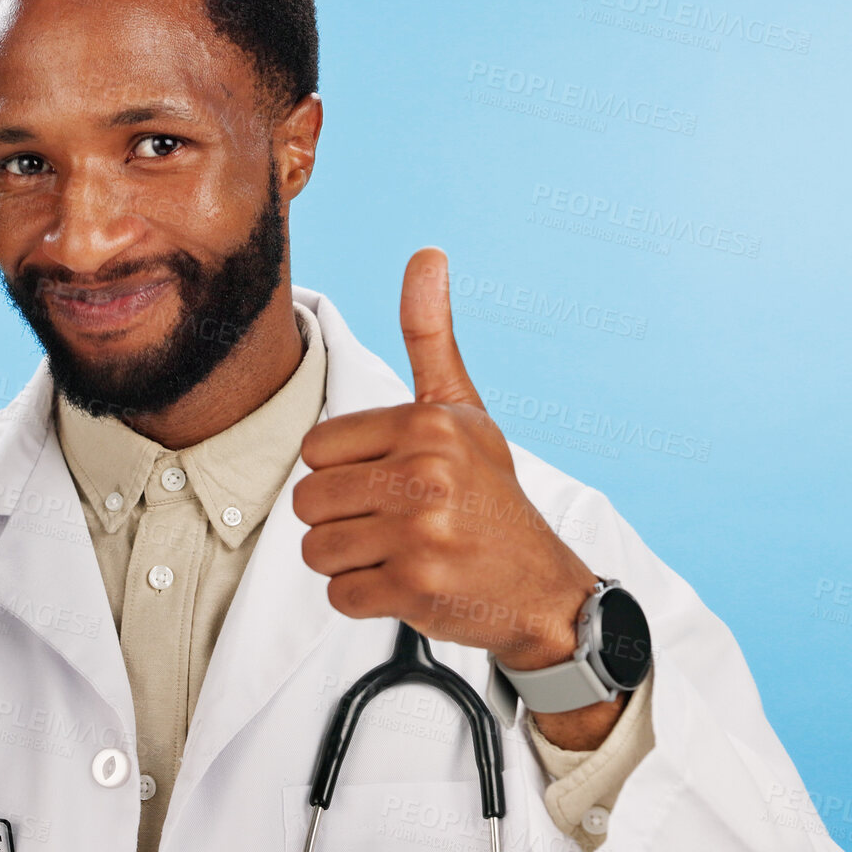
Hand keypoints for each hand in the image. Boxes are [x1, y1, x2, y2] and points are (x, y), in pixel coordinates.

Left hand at [293, 248, 598, 672]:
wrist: (544, 586)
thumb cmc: (489, 494)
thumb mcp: (463, 409)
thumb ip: (430, 336)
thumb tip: (427, 253)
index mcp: (427, 424)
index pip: (315, 450)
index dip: (342, 472)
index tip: (388, 481)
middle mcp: (426, 473)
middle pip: (307, 501)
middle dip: (340, 521)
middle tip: (393, 524)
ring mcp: (421, 533)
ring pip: (316, 549)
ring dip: (348, 561)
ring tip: (398, 552)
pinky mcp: (415, 587)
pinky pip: (338, 595)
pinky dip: (363, 598)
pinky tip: (406, 584)